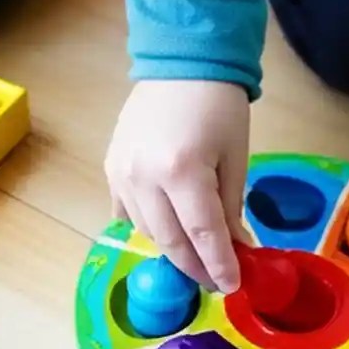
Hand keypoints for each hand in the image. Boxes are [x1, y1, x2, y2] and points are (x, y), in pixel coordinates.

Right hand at [105, 80, 251, 292]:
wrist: (180, 63)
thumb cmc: (218, 105)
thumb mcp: (234, 158)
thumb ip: (230, 208)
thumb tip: (237, 250)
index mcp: (183, 170)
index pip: (202, 233)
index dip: (218, 264)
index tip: (232, 286)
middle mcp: (145, 177)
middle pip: (170, 240)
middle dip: (195, 266)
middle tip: (214, 281)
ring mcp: (122, 174)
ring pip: (147, 231)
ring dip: (172, 249)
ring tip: (195, 256)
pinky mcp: (110, 168)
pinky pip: (126, 213)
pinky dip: (148, 227)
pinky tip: (167, 231)